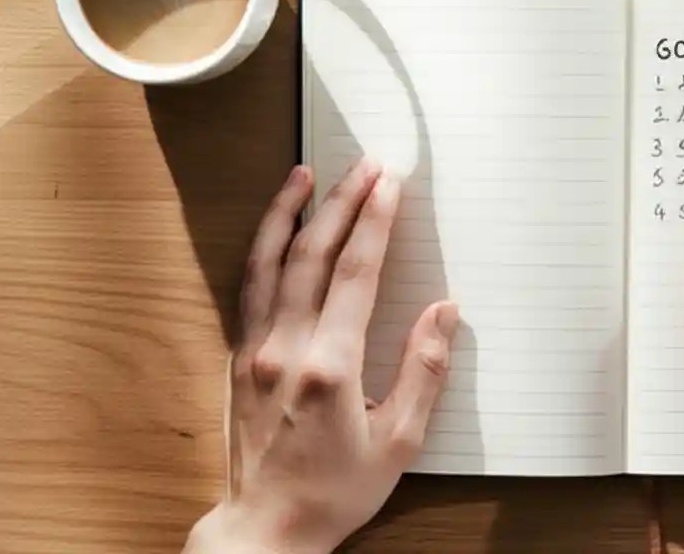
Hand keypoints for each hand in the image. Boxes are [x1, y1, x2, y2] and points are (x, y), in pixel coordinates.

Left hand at [184, 159, 458, 553]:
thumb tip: (443, 312)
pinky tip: (276, 229)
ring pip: (269, 263)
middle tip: (364, 166)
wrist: (266, 529)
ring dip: (289, 213)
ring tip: (306, 175)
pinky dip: (263, 249)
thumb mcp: (399, 442)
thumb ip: (423, 371)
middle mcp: (285, 348)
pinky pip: (250, 287)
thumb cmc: (336, 491)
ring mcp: (255, 350)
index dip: (374, 223)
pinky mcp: (240, 358)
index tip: (388, 184)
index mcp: (330, 365)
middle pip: (312, 255)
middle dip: (342, 203)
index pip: (355, 274)